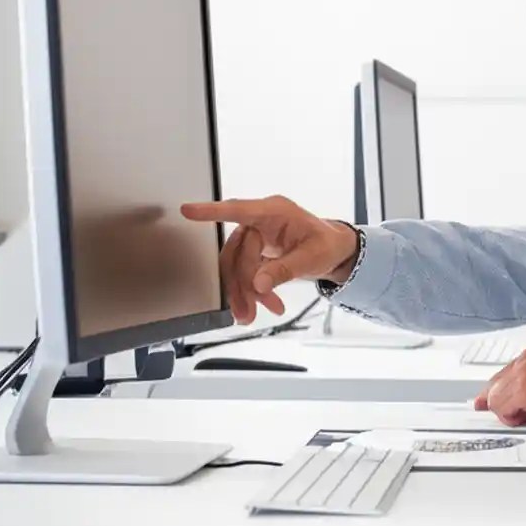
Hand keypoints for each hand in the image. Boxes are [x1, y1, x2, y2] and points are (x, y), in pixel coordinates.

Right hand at [180, 196, 358, 323]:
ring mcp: (257, 237)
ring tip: (251, 315)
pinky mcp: (257, 252)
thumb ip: (284, 269)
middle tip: (244, 311)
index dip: (212, 212)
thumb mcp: (312, 258)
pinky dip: (254, 291)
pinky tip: (266, 305)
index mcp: (275, 212)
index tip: (188, 211)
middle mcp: (261, 221)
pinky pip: (246, 272)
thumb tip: (258, 284)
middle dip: (239, 284)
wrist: (337, 253)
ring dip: (244, 292)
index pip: (239, 210)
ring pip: (237, 266)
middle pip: (236, 252)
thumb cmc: (328, 245)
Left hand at [473, 347, 525, 426]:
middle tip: (524, 413)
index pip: (499, 376)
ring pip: (495, 400)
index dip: (494, 393)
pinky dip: (514, 418)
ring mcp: (522, 375)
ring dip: (510, 413)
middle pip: (493, 388)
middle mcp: (524, 361)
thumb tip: (493, 398)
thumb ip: (520, 384)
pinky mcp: (523, 391)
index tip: (486, 402)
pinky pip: (503, 410)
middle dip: (503, 405)